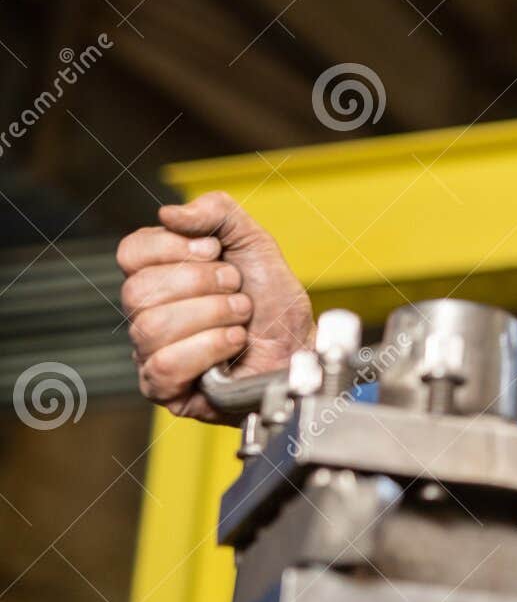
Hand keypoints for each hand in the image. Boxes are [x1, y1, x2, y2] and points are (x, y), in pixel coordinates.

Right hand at [118, 190, 313, 422]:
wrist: (301, 347)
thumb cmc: (274, 303)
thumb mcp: (254, 242)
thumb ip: (217, 212)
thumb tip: (169, 213)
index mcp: (159, 275)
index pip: (131, 252)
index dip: (174, 247)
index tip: (215, 251)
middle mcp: (147, 313)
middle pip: (138, 290)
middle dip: (202, 283)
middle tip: (237, 289)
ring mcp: (151, 352)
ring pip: (151, 327)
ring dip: (213, 315)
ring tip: (241, 318)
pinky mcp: (164, 389)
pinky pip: (163, 366)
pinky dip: (209, 348)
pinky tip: (234, 344)